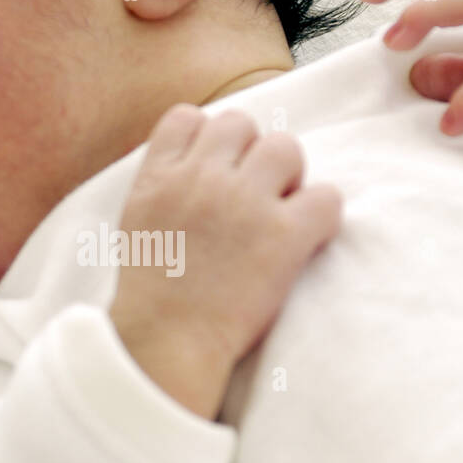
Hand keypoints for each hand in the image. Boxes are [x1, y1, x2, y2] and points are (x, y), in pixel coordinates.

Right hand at [109, 103, 340, 415]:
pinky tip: (307, 240)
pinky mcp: (284, 235)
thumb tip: (185, 164)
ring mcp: (245, 203)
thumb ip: (159, 186)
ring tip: (279, 215)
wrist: (167, 345)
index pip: (188, 117)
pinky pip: (327, 196)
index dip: (208, 140)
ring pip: (287, 148)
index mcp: (159, 176)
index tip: (215, 171)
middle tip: (252, 196)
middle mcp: (202, 178)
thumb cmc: (151, 297)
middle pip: (241, 124)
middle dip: (250, 155)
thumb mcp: (135, 225)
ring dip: (288, 178)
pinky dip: (323, 215)